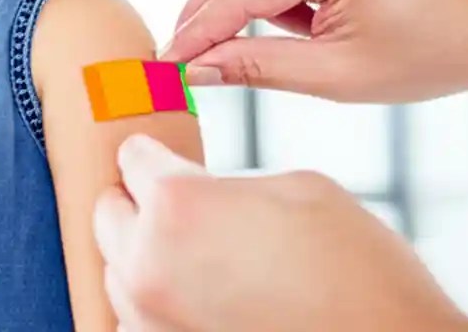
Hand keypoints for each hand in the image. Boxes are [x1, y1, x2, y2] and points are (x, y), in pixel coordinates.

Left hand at [93, 134, 467, 331]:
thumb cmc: (358, 269)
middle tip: (183, 206)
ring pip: (117, 269)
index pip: (132, 158)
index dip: (157, 153)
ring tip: (200, 257)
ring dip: (146, 255)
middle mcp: (148, 263)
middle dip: (141, 203)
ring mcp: (149, 319)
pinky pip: (136, 319)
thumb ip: (228, 185)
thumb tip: (203, 192)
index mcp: (178, 203)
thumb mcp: (296, 188)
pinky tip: (202, 300)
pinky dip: (159, 305)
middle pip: (109, 213)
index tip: (166, 156)